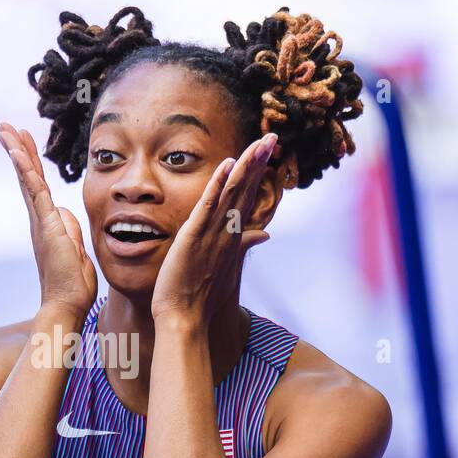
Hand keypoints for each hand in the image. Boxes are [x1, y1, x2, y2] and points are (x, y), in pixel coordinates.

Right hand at [0, 122, 96, 320]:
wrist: (67, 306)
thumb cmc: (73, 285)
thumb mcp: (77, 249)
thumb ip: (71, 229)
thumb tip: (65, 212)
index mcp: (47, 224)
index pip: (37, 186)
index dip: (30, 162)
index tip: (22, 141)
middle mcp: (38, 220)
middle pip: (26, 177)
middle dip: (17, 149)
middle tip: (4, 127)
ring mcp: (41, 222)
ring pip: (27, 179)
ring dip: (17, 152)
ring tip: (5, 129)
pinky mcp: (46, 225)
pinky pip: (35, 192)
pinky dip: (25, 169)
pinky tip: (16, 151)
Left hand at [150, 133, 275, 326]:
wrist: (185, 320)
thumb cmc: (200, 297)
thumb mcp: (225, 266)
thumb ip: (244, 245)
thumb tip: (264, 234)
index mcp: (232, 235)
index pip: (247, 197)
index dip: (257, 172)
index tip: (268, 150)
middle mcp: (227, 231)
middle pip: (246, 190)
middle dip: (258, 162)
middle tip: (272, 137)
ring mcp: (213, 234)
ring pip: (233, 193)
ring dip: (246, 166)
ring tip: (260, 143)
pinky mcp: (194, 237)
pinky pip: (208, 206)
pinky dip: (218, 185)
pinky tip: (227, 164)